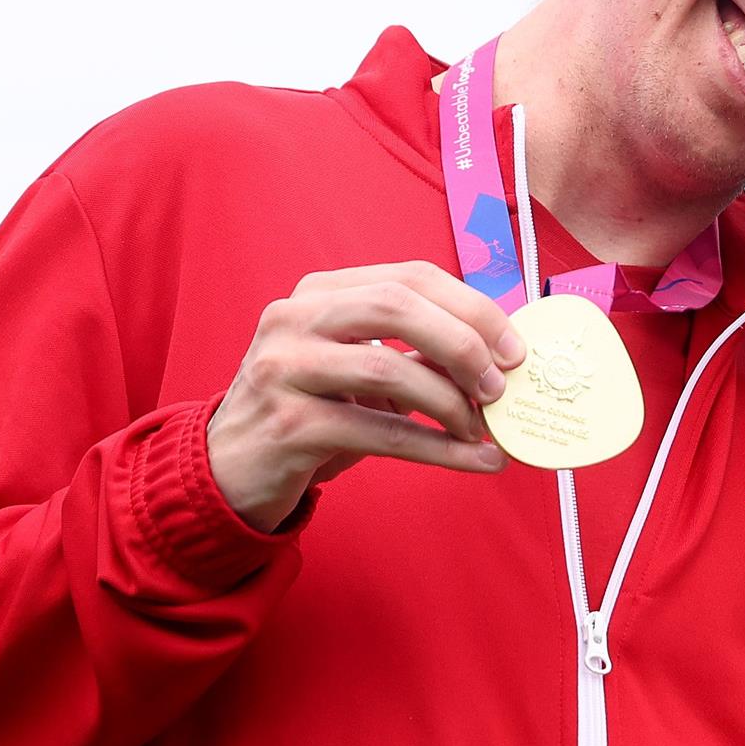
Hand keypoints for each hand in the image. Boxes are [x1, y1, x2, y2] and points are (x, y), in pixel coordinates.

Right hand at [209, 263, 526, 529]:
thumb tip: (499, 359)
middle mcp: (295, 318)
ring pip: (388, 370)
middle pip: (398, 306)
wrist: (229, 469)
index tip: (514, 347)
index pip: (411, 277)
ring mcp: (285, 368)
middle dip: (464, 343)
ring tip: (483, 430)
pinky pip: (380, 432)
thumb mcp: (355, 369)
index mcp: (320, 292)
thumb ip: (413, 352)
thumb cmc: (309, 413)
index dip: (472, 307)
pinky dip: (438, 449)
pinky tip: (475, 461)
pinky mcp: (288, 424)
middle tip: (501, 385)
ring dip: (451, 403)